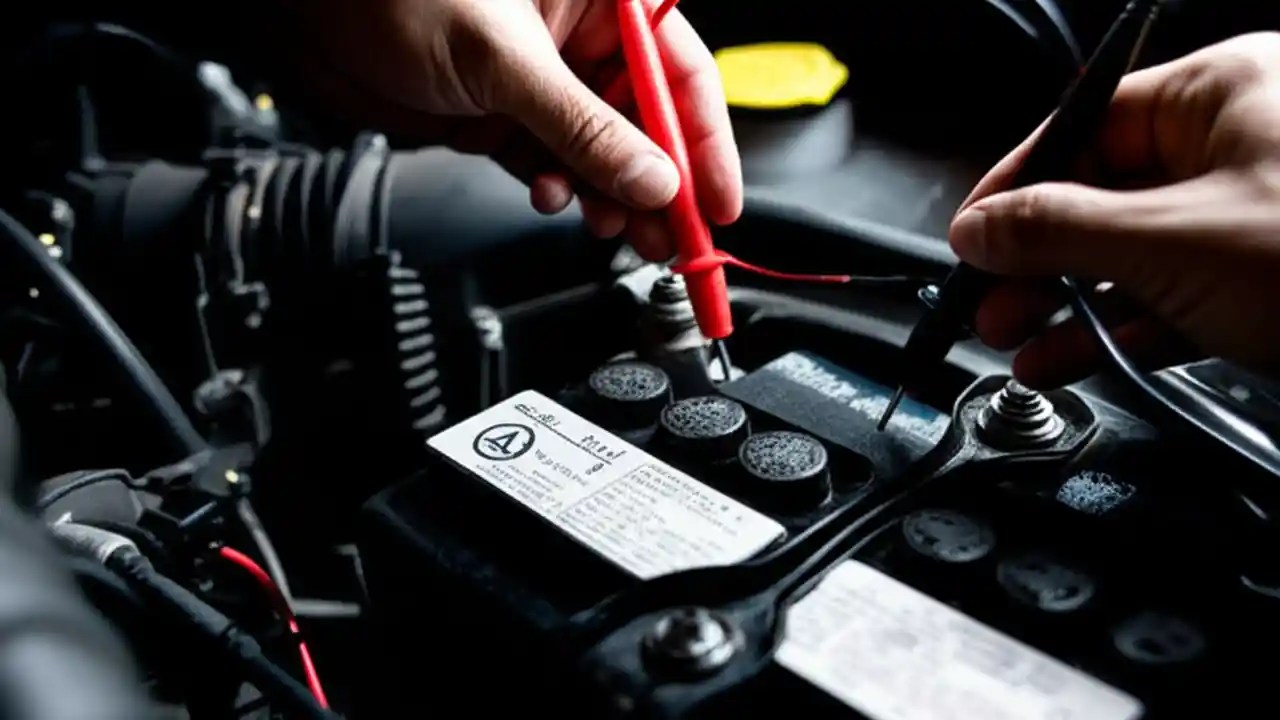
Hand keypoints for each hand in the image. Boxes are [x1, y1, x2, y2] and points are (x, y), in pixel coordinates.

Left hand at [286, 0, 741, 260]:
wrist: (307, 16)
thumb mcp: (505, 62)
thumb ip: (585, 129)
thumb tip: (651, 179)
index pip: (681, 74)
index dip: (705, 143)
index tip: (716, 202)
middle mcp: (579, 37)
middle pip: (648, 122)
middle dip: (659, 184)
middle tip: (674, 238)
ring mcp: (542, 81)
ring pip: (601, 152)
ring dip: (610, 195)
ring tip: (617, 229)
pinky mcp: (506, 116)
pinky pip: (553, 163)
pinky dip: (558, 188)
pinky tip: (553, 197)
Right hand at [949, 32, 1279, 387]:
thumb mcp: (1173, 240)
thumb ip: (1058, 231)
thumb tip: (982, 227)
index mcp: (1223, 94)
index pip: (1084, 127)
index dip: (1014, 185)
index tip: (970, 236)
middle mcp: (1238, 145)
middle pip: (1103, 194)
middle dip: (1036, 257)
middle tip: (990, 301)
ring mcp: (1255, 215)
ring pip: (1134, 252)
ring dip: (1069, 301)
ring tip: (1019, 338)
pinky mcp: (1268, 279)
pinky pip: (1173, 293)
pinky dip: (1120, 327)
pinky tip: (1072, 355)